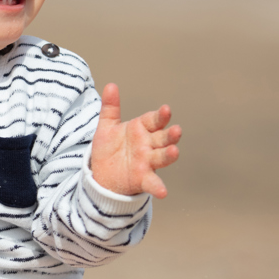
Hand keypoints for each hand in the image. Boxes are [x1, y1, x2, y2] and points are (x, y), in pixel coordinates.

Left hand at [90, 83, 181, 197]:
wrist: (101, 174)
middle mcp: (148, 145)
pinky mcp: (142, 179)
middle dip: (170, 135)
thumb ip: (110, 108)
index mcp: (141, 129)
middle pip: (162, 138)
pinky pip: (152, 183)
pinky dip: (158, 187)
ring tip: (174, 151)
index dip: (160, 116)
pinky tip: (163, 192)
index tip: (166, 110)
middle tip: (176, 130)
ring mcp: (147, 162)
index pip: (153, 120)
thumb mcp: (107, 127)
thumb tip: (110, 85)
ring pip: (161, 157)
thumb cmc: (109, 149)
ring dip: (169, 155)